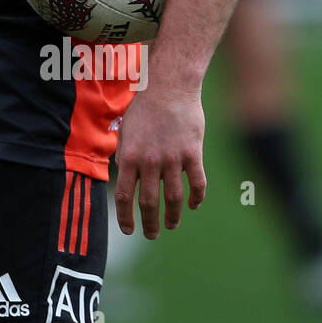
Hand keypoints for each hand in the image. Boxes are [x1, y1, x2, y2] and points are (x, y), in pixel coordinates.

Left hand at [114, 64, 205, 238]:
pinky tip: (193, 205)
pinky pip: (197, 184)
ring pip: (174, 199)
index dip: (125, 217)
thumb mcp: (126, 131)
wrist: (169, 87)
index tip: (128, 230)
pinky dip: (196, 198)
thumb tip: (124, 178)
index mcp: (129, 157)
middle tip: (151, 235)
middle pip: (149, 203)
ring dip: (172, 217)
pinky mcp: (193, 154)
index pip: (124, 196)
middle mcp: (149, 162)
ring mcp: (172, 159)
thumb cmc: (144, 108)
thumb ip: (125, 156)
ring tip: (171, 225)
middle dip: (149, 224)